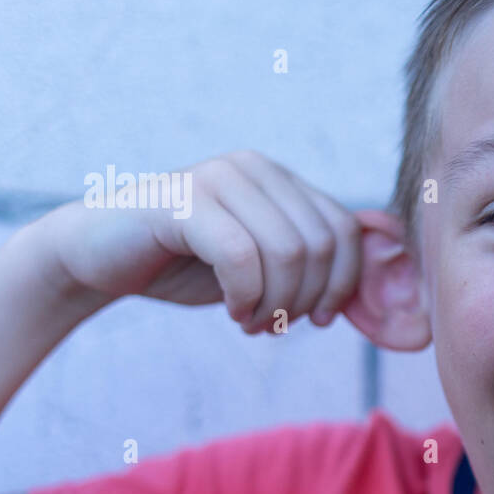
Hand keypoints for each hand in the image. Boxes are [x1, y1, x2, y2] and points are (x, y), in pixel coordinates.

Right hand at [36, 151, 362, 332]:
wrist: (99, 256)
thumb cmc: (188, 264)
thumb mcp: (264, 264)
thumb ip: (316, 263)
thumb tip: (393, 269)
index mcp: (281, 180)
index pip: (345, 232)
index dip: (342, 285)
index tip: (316, 319)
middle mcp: (255, 168)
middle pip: (321, 246)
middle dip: (305, 300)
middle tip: (273, 325)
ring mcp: (220, 178)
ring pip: (288, 254)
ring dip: (275, 306)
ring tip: (252, 321)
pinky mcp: (184, 200)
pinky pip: (243, 257)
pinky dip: (246, 297)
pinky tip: (233, 311)